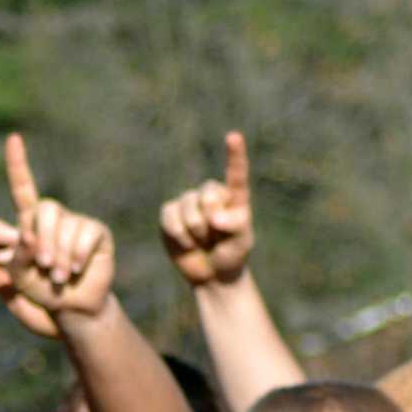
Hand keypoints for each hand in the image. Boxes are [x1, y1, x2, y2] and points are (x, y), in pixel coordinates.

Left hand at [0, 134, 115, 338]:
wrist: (75, 312)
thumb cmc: (42, 302)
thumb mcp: (18, 290)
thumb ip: (7, 272)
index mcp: (22, 233)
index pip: (18, 194)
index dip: (17, 166)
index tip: (14, 139)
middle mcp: (47, 224)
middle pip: (40, 209)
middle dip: (39, 238)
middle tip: (41, 266)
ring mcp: (72, 225)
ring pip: (60, 221)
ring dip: (57, 255)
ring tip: (58, 277)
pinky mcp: (95, 233)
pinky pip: (84, 234)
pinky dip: (77, 257)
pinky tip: (76, 270)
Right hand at [160, 131, 253, 286]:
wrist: (211, 274)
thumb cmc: (232, 254)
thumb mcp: (243, 241)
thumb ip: (236, 224)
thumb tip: (214, 217)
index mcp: (234, 197)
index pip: (235, 174)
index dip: (234, 155)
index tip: (233, 136)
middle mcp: (210, 195)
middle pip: (206, 195)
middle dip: (210, 220)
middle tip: (215, 237)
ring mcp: (188, 203)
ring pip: (187, 208)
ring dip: (195, 231)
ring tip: (202, 242)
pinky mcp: (169, 214)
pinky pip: (169, 217)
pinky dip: (178, 234)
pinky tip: (186, 244)